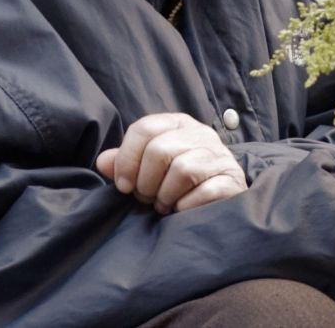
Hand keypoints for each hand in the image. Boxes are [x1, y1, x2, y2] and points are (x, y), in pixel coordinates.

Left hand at [94, 112, 247, 214]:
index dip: (127, 159)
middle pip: (160, 150)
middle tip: (146, 198)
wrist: (220, 203)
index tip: (123, 185)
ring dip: (165, 196)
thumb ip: (125, 163)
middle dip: (146, 182)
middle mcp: (201, 134)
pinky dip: (186, 207)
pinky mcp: (232, 180)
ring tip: (164, 205)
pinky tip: (182, 210)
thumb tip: (102, 163)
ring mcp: (220, 156)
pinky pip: (204, 192)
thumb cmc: (177, 184)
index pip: (144, 128)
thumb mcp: (149, 169)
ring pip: (182, 170)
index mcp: (178, 124)